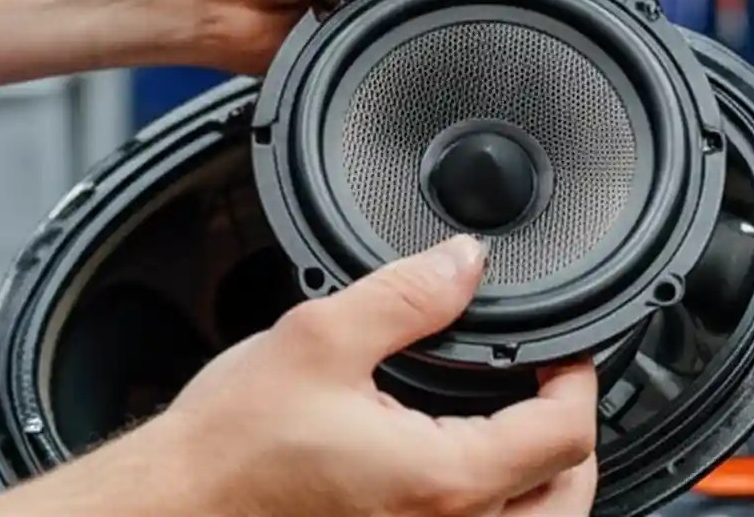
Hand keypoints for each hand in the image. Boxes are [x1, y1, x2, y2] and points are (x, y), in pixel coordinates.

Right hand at [0, 235, 597, 516]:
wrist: (175, 504)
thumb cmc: (229, 449)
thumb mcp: (320, 341)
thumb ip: (406, 294)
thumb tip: (464, 261)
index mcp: (442, 480)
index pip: (564, 436)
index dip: (579, 378)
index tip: (565, 348)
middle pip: (569, 498)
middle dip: (575, 434)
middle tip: (556, 384)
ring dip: (548, 479)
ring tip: (528, 425)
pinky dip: (502, 504)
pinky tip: (471, 463)